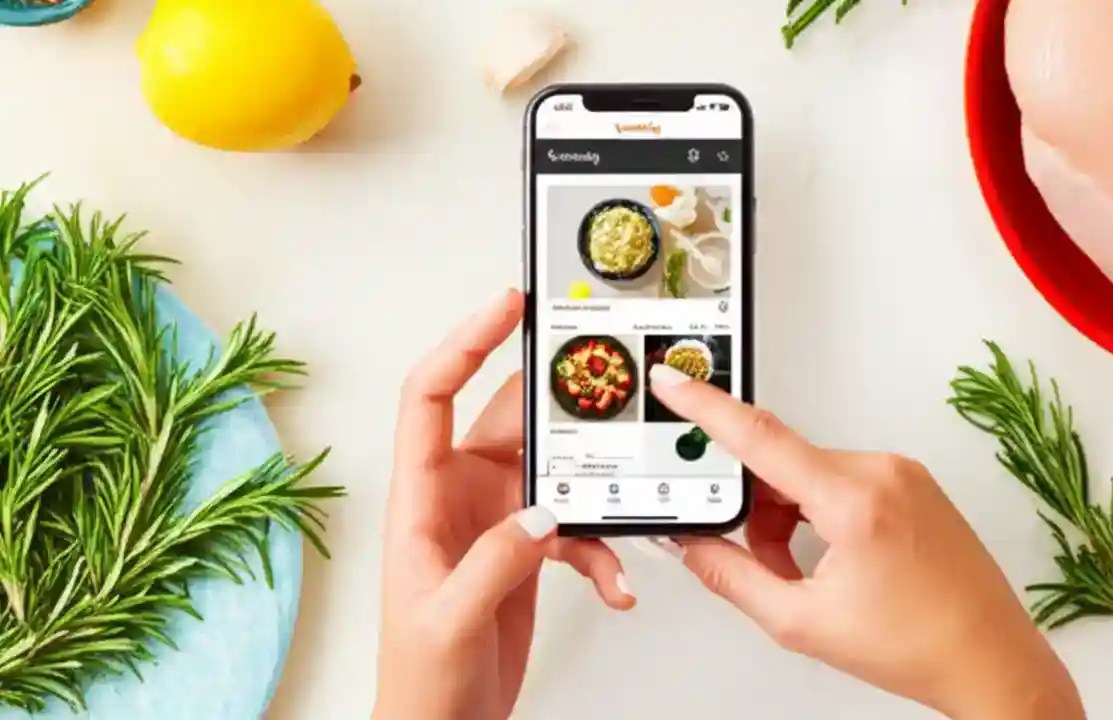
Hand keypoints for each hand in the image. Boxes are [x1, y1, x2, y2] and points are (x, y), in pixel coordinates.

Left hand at [374, 290, 633, 719]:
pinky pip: (574, 525)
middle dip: (559, 415)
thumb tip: (542, 512)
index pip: (430, 397)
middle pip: (509, 423)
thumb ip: (496, 560)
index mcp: (421, 498)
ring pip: (553, 470)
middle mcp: (457, 497)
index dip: (463, 343)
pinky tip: (616, 581)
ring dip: (592, 490)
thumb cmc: (420, 681)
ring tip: (619, 508)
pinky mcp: (525, 548)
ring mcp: (495, 519)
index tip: (505, 307)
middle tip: (602, 397)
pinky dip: (601, 548)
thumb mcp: (449, 620)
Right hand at [647, 364, 1084, 719]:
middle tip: (764, 562)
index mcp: (855, 501)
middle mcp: (882, 472)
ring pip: (808, 474)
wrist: (990, 660)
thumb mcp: (802, 622)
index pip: (761, 439)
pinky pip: (841, 479)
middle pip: (780, 465)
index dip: (707, 408)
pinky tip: (831, 559)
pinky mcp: (911, 482)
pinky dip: (819, 513)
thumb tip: (694, 547)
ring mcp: (901, 473)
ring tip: (807, 574)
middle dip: (756, 511)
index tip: (675, 383)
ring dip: (788, 516)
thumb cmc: (919, 646)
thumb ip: (732, 577)